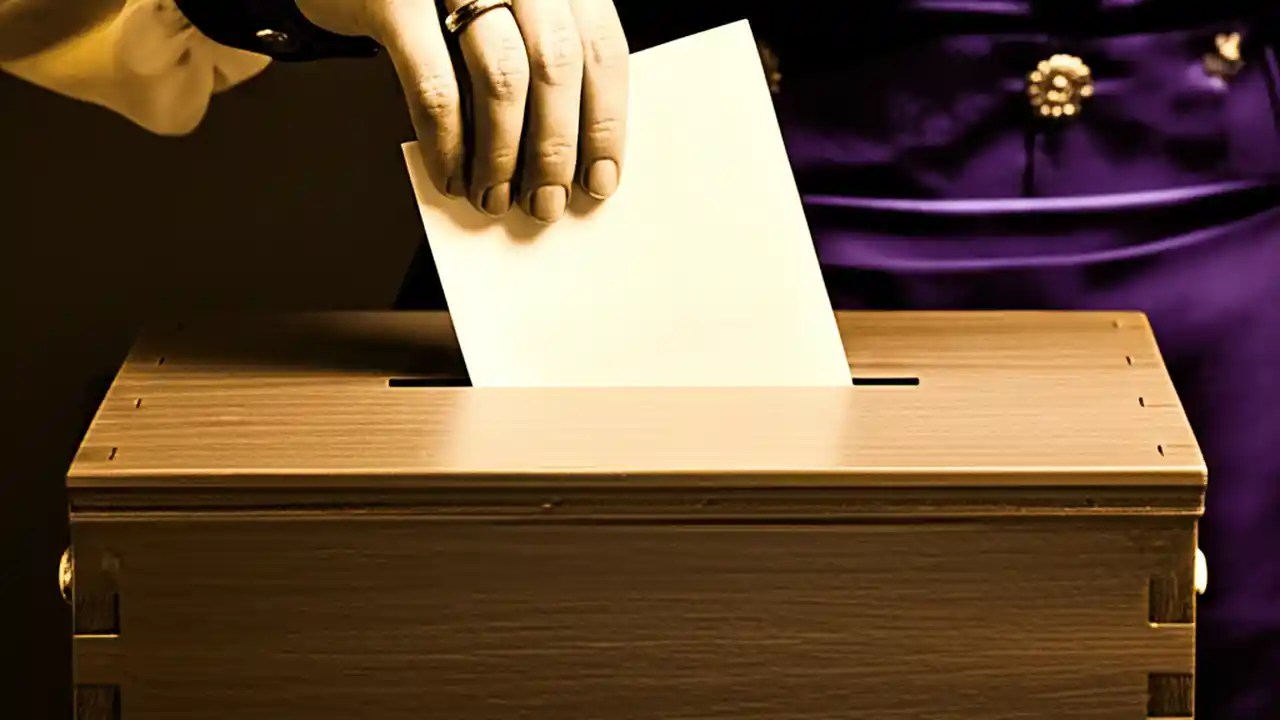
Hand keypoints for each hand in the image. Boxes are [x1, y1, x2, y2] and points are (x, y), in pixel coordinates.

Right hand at [295, 0, 628, 222]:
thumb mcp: (506, 9)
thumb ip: (539, 57)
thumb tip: (567, 155)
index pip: (601, 46)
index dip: (605, 120)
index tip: (599, 178)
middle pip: (557, 64)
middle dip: (555, 148)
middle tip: (547, 201)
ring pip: (501, 77)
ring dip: (502, 154)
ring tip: (494, 197)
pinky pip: (434, 85)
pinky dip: (446, 143)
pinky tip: (450, 177)